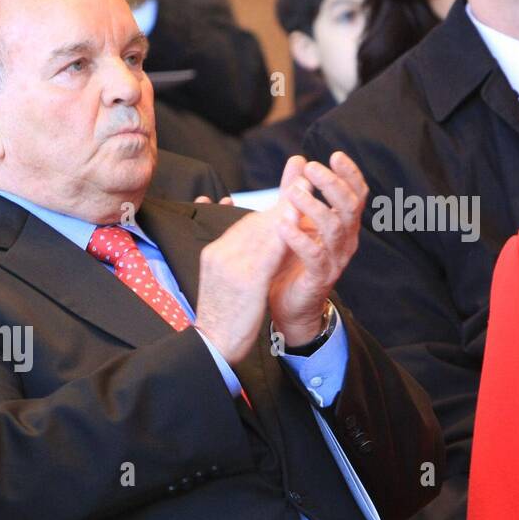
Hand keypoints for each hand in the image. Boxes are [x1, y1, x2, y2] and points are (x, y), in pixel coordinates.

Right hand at [194, 187, 294, 365]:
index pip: (247, 223)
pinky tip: (299, 219)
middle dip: (282, 196)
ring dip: (287, 207)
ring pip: (263, 231)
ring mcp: (230, 265)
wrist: (211, 346)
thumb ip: (237, 257)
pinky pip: (267, 252)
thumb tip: (252, 240)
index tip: (292, 183)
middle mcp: (220, 254)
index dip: (273, 203)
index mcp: (216, 253)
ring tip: (307, 187)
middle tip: (304, 173)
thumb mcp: (226, 281)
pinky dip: (284, 233)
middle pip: (256, 220)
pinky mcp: (244, 281)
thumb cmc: (222, 317)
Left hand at [266, 152, 366, 345]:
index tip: (335, 155)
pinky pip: (314, 255)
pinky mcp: (319, 278)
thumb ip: (298, 193)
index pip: (356, 194)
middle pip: (348, 207)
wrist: (289, 307)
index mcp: (343, 225)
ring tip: (293, 191)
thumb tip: (298, 160)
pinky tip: (283, 225)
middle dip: (332, 185)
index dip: (349, 174)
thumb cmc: (293, 262)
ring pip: (333, 228)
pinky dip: (298, 239)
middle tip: (312, 169)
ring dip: (314, 206)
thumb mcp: (295, 222)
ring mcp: (335, 260)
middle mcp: (345, 240)